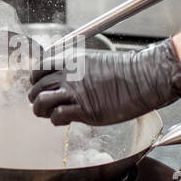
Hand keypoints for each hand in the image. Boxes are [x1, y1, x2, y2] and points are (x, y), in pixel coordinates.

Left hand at [28, 38, 180, 126]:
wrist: (145, 78)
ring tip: (51, 114)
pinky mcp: (85, 110)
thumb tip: (66, 80)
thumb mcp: (95, 61)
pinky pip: (58, 116)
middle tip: (45, 105)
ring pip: (40, 103)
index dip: (36, 81)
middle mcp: (69, 74)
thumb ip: (77, 70)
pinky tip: (66, 121)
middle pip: (36, 88)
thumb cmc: (126, 71)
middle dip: (36, 99)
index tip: (41, 87)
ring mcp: (76, 92)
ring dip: (41, 111)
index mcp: (71, 60)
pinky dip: (57, 120)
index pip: (38, 69)